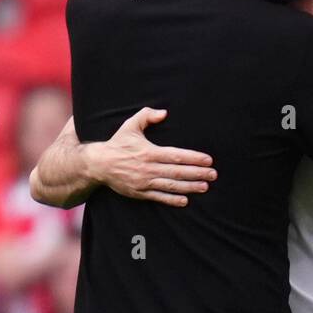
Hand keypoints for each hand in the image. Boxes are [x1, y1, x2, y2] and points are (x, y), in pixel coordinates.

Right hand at [87, 108, 215, 206]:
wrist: (99, 164)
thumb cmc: (117, 144)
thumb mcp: (130, 126)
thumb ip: (147, 116)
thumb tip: (164, 112)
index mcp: (149, 152)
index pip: (176, 156)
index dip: (193, 158)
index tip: (208, 159)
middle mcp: (148, 168)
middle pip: (178, 172)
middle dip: (197, 173)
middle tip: (213, 174)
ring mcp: (144, 182)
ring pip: (171, 185)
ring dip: (190, 187)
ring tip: (205, 186)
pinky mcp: (140, 193)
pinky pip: (159, 197)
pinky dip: (172, 200)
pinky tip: (185, 200)